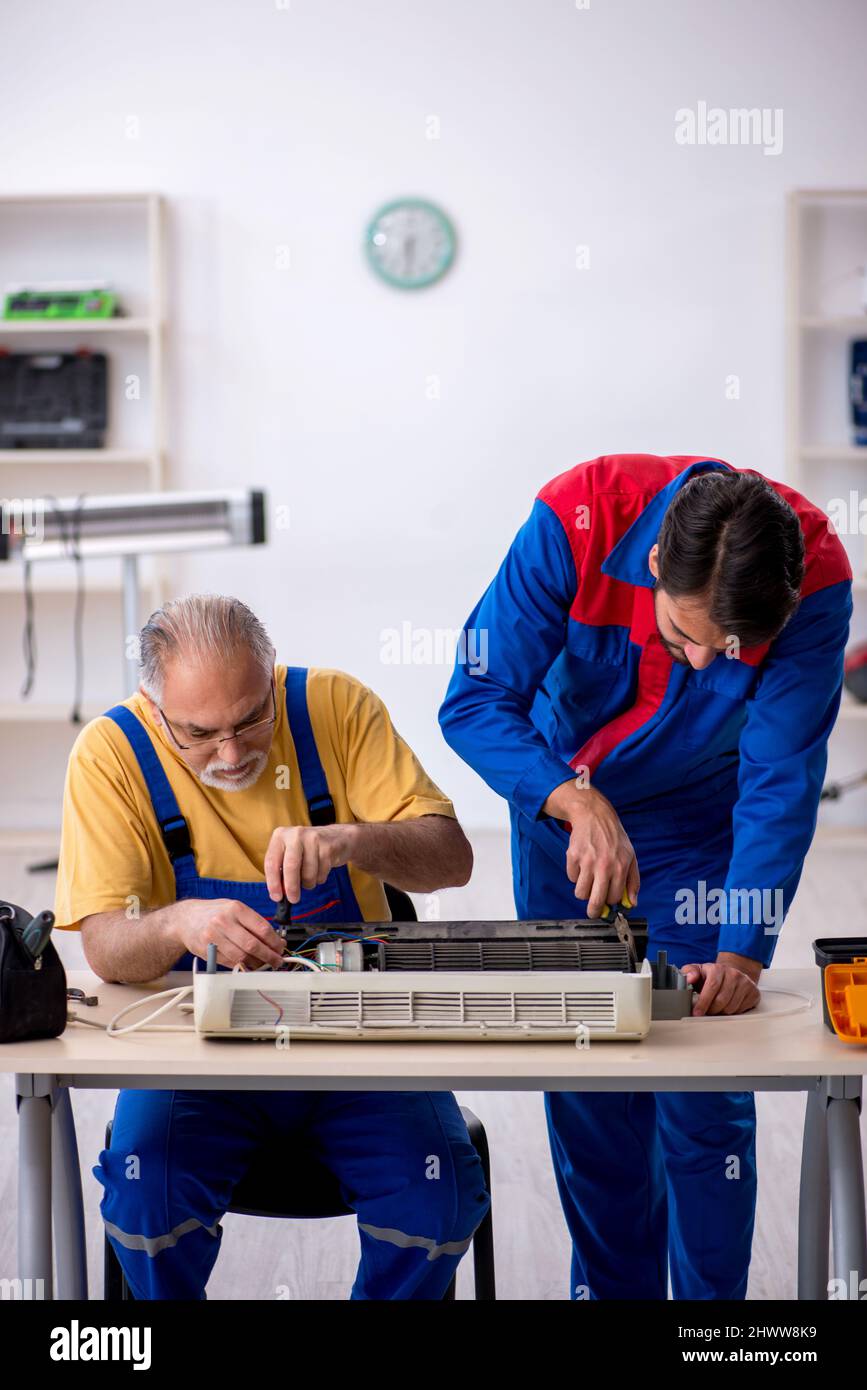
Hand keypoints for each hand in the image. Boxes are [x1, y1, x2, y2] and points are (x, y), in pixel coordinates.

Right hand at [174, 897, 284, 969]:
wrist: (185, 918)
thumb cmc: (214, 913)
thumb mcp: (234, 909)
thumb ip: (253, 922)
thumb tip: (276, 940)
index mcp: (235, 908)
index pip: (262, 928)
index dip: (275, 942)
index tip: (281, 948)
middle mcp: (223, 921)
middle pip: (252, 945)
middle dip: (268, 956)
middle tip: (277, 961)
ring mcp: (213, 937)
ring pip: (241, 956)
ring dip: (256, 964)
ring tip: (263, 964)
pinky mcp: (206, 951)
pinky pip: (229, 962)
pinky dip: (241, 966)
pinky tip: (248, 965)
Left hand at [264, 823, 358, 903]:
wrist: (338, 837)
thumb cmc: (309, 850)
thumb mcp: (290, 854)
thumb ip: (281, 871)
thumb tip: (278, 894)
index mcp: (280, 835)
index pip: (271, 862)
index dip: (273, 883)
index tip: (276, 897)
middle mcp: (295, 834)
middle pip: (290, 867)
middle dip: (291, 887)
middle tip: (293, 899)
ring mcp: (313, 839)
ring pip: (307, 874)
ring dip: (308, 883)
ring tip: (310, 876)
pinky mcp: (327, 847)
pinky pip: (321, 874)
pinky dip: (320, 878)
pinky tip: (321, 869)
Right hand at [543, 782, 639, 917]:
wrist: (595, 815)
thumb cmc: (614, 837)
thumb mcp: (630, 857)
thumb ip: (633, 881)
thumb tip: (632, 903)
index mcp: (620, 867)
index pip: (614, 898)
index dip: (610, 902)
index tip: (608, 901)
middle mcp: (604, 866)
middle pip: (595, 901)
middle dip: (594, 911)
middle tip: (593, 911)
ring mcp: (586, 861)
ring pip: (580, 893)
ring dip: (583, 891)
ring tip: (588, 880)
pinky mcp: (572, 856)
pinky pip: (571, 878)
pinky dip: (575, 875)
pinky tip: (581, 864)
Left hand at [681, 956, 761, 1016]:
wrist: (733, 972)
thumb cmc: (712, 975)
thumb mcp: (698, 971)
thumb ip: (689, 973)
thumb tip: (689, 979)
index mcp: (718, 968)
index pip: (712, 987)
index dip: (703, 1002)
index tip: (697, 1013)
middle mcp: (734, 974)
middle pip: (722, 1000)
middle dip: (711, 1010)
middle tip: (706, 1012)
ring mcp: (745, 983)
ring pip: (731, 1007)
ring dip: (721, 1012)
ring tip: (717, 1007)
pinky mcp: (754, 992)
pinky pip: (741, 1010)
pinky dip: (733, 1012)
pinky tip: (728, 1006)